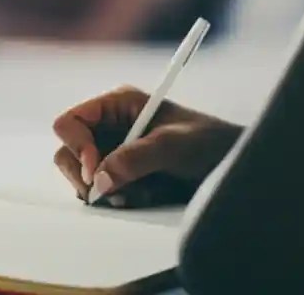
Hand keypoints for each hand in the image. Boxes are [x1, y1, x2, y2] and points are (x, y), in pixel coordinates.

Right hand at [52, 86, 241, 207]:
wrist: (234, 167)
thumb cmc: (210, 144)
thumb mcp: (175, 146)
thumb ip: (136, 158)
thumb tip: (100, 181)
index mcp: (117, 104)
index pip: (70, 122)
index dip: (77, 147)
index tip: (96, 172)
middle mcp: (110, 126)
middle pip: (68, 152)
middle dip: (86, 175)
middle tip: (109, 193)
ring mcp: (114, 153)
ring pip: (83, 177)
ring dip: (106, 191)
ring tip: (140, 193)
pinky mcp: (122, 176)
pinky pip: (103, 193)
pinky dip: (119, 200)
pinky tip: (146, 196)